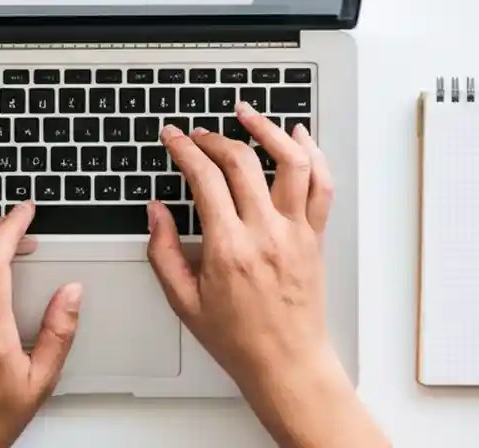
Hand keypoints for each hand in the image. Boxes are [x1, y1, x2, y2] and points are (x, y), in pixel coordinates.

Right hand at [147, 103, 386, 447]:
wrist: (287, 364)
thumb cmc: (238, 339)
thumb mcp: (184, 301)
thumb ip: (164, 252)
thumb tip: (155, 211)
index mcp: (228, 249)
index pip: (204, 178)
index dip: (184, 148)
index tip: (173, 137)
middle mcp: (265, 233)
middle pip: (241, 161)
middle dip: (213, 137)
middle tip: (197, 133)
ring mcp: (295, 232)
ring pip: (291, 162)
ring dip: (268, 129)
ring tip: (247, 114)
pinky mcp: (315, 236)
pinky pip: (322, 185)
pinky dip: (313, 154)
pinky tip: (298, 137)